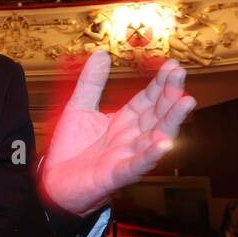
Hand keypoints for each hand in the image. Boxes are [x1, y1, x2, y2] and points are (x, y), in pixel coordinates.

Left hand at [40, 52, 195, 215]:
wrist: (52, 181)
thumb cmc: (70, 149)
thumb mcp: (78, 108)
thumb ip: (91, 83)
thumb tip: (101, 54)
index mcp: (124, 122)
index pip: (148, 100)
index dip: (160, 83)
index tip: (173, 65)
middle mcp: (131, 138)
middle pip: (156, 115)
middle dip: (170, 96)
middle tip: (180, 75)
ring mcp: (126, 157)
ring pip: (154, 139)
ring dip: (170, 121)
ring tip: (185, 102)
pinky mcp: (116, 176)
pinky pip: (136, 166)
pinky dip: (149, 156)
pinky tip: (162, 144)